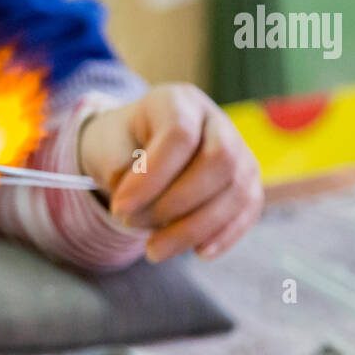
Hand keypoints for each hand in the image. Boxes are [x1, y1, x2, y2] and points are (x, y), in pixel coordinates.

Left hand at [76, 83, 262, 261]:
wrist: (137, 147)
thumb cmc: (120, 145)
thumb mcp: (106, 148)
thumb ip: (118, 172)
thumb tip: (138, 205)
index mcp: (178, 101)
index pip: (179, 135)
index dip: (151, 177)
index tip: (120, 207)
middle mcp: (216, 121)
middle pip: (219, 161)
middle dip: (175, 204)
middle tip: (131, 224)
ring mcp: (239, 149)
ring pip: (237, 190)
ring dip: (194, 228)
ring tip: (154, 250)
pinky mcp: (248, 180)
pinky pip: (248, 209)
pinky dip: (224, 235)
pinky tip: (197, 252)